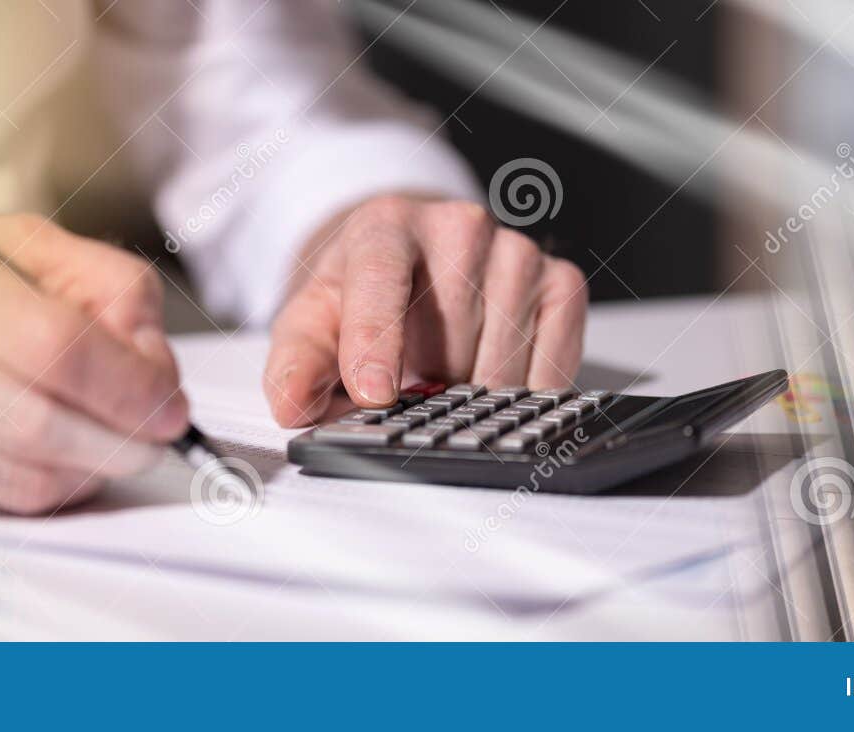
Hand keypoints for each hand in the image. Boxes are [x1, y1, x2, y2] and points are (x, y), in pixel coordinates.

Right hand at [0, 214, 187, 513]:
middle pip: (38, 427)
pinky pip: (6, 507)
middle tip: (157, 432)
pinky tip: (59, 452)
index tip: (171, 405)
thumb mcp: (50, 248)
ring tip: (104, 431)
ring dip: (94, 468)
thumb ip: (118, 293)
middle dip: (121, 439)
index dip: (128, 386)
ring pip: (26, 479)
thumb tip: (156, 374)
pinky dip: (55, 487)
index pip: (56, 348)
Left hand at [264, 194, 587, 426]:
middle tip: (412, 386)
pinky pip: (552, 363)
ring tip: (446, 372)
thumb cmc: (361, 297)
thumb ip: (295, 366)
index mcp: (385, 226)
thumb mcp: (312, 325)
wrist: (416, 267)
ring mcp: (517, 250)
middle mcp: (458, 226)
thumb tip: (291, 406)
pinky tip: (492, 378)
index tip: (373, 394)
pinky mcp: (562, 281)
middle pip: (448, 337)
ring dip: (472, 390)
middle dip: (427, 384)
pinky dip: (522, 392)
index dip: (376, 339)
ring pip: (502, 359)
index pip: (381, 277)